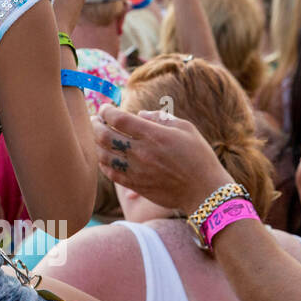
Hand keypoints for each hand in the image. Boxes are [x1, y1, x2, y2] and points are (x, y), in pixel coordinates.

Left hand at [91, 104, 233, 211]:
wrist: (205, 191)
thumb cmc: (199, 157)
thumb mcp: (186, 129)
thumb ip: (160, 118)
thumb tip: (139, 114)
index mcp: (153, 135)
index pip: (118, 119)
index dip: (106, 111)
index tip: (105, 108)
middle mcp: (141, 152)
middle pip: (104, 135)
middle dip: (95, 124)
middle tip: (95, 119)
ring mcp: (136, 170)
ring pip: (103, 155)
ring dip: (95, 143)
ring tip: (96, 136)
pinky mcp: (135, 185)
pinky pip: (110, 173)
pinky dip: (102, 162)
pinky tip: (104, 156)